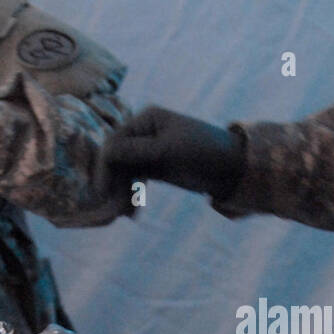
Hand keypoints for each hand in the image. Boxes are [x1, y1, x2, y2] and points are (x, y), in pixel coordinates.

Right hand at [93, 106, 246, 202]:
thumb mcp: (167, 149)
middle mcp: (144, 132)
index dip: (105, 166)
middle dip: (115, 183)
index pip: (115, 141)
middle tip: (114, 209)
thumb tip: (105, 153)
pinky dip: (134, 195)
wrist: (232, 167)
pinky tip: (133, 213)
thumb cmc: (202, 150)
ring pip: (125, 172)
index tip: (102, 190)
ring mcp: (149, 150)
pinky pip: (137, 181)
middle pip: (117, 159)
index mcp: (146, 119)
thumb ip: (135, 151)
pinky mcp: (157, 168)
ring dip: (123, 192)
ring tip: (126, 214)